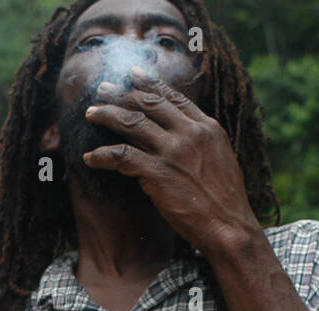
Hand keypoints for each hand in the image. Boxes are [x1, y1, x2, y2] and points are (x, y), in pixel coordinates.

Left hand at [82, 68, 259, 255]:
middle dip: (122, 93)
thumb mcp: (221, 158)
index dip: (150, 84)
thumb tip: (184, 133)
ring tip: (91, 113)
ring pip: (132, 123)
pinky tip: (89, 158)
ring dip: (108, 115)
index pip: (174, 98)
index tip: (133, 74)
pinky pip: (122, 156)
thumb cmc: (225, 201)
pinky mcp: (158, 173)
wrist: (229, 227)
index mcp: (207, 128)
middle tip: (103, 89)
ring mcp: (173, 152)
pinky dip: (102, 155)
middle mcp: (190, 133)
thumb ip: (201, 141)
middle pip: (150, 104)